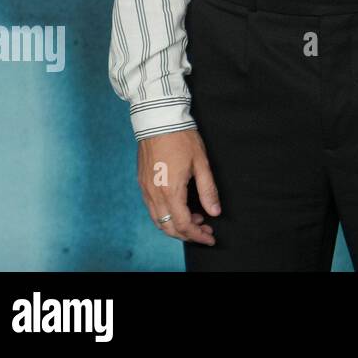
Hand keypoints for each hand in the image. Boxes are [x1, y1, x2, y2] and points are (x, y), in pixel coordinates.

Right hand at [137, 127, 219, 245]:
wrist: (158, 120)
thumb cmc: (181, 138)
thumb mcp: (201, 163)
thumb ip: (208, 190)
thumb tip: (215, 211)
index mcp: (170, 191)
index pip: (184, 225)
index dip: (198, 235)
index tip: (211, 237)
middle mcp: (154, 195)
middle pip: (168, 228)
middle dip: (188, 234)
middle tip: (206, 231)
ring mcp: (145, 190)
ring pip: (158, 221)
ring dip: (176, 226)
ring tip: (196, 220)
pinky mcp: (142, 183)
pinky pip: (152, 210)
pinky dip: (166, 216)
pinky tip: (180, 209)